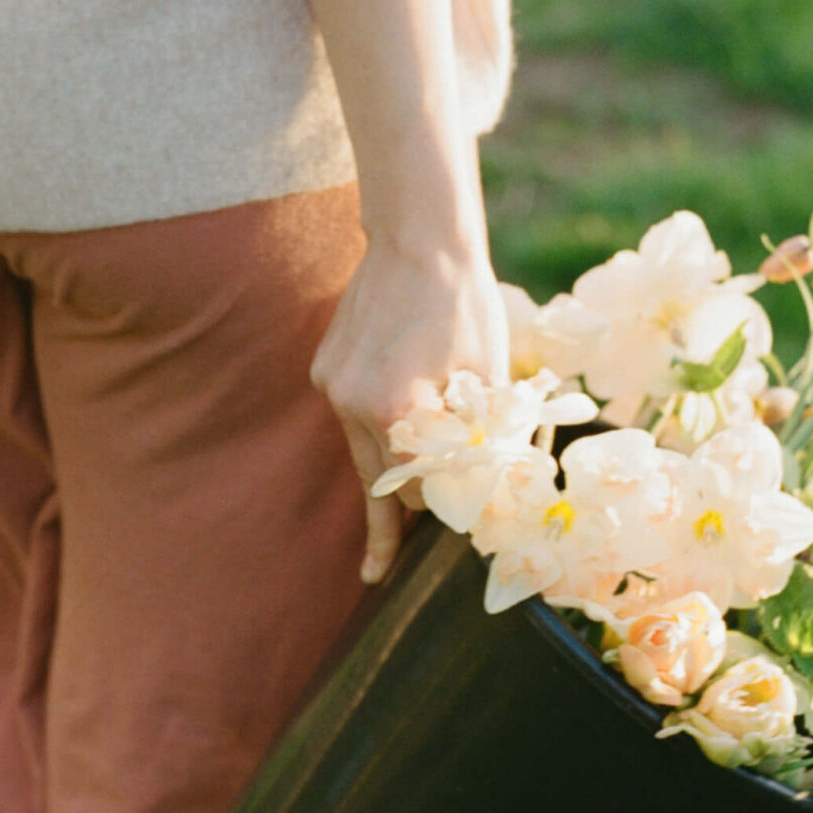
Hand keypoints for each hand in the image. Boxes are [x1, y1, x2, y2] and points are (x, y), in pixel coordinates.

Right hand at [313, 230, 509, 584]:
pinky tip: (402, 402)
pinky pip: (354, 415)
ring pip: (362, 449)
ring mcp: (331, 386)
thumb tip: (479, 490)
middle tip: (374, 573)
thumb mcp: (487, 377)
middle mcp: (351, 404)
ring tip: (396, 504)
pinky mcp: (325, 369)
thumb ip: (477, 437)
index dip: (438, 509)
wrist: (419, 238)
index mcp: (394, 411)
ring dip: (388, 465)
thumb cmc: (466, 305)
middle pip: (376, 482)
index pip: (414, 490)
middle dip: (388, 522)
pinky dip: (377, 424)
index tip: (437, 536)